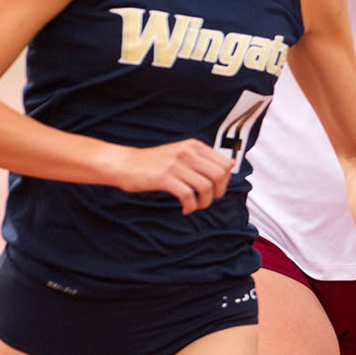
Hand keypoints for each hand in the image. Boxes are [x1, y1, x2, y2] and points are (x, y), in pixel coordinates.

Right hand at [112, 140, 232, 213]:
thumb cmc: (154, 162)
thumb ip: (204, 158)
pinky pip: (188, 195)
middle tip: (207, 200)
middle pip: (218, 175)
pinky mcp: (164, 177)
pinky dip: (190, 206)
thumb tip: (230, 164)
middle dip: (218, 192)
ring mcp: (176, 164)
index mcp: (193, 145)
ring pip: (205, 187)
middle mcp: (187, 152)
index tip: (216, 190)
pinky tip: (185, 209)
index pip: (224, 164)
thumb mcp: (181, 152)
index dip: (225, 181)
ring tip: (195, 206)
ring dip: (204, 202)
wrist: (125, 163)